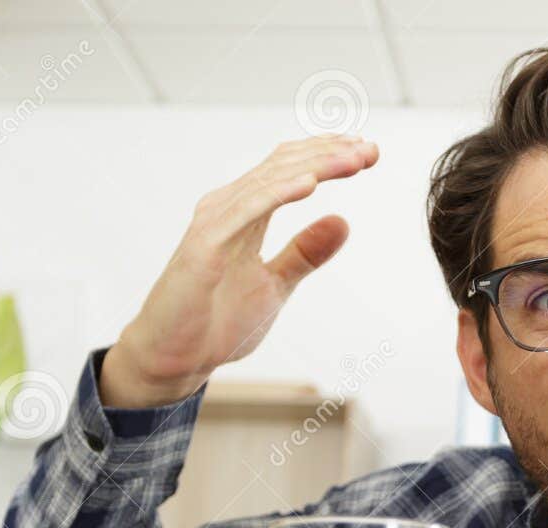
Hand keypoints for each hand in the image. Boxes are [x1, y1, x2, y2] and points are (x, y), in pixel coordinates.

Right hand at [100, 135, 379, 407]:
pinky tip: (310, 183)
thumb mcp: (276, 285)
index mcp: (244, 213)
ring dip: (314, 166)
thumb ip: (305, 253)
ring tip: (352, 159)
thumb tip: (343, 222)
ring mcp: (214, 223)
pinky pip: (247, 210)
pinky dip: (279, 193)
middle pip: (283, 166)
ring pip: (269, 181)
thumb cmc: (216, 322)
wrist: (176, 359)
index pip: (288, 171)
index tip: (368, 152)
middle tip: (370, 148)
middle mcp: (228, 208)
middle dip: (329, 154)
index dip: (327, 157)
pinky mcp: (204, 245)